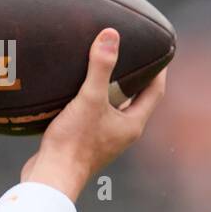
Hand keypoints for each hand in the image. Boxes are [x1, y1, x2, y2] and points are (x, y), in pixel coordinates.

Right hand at [18, 28, 166, 199]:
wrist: (51, 176)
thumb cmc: (73, 142)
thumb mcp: (89, 99)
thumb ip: (100, 68)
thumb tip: (111, 35)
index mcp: (133, 124)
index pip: (155, 91)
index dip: (159, 70)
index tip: (158, 50)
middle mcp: (124, 132)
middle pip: (136, 99)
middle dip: (135, 76)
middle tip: (131, 52)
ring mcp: (106, 139)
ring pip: (115, 108)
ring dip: (113, 88)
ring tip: (105, 66)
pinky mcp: (87, 142)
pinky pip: (96, 115)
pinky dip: (93, 100)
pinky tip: (78, 89)